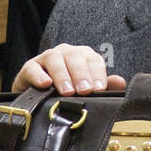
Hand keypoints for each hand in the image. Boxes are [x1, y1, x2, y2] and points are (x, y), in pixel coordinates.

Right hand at [11, 43, 127, 94]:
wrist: (38, 97)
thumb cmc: (67, 91)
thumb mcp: (86, 90)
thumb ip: (104, 86)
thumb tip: (121, 82)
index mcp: (83, 57)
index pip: (94, 60)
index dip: (97, 74)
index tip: (99, 89)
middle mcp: (66, 53)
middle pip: (75, 57)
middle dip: (81, 74)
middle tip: (85, 91)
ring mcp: (47, 58)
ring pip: (55, 59)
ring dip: (62, 75)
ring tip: (67, 91)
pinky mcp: (29, 67)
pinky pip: (32, 67)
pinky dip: (39, 75)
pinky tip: (45, 84)